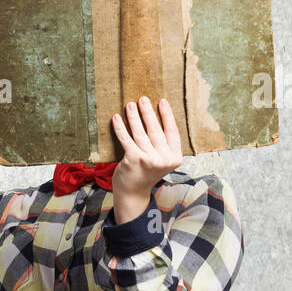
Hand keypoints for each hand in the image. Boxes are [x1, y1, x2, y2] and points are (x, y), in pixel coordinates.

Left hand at [111, 96, 181, 222]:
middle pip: (156, 130)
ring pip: (140, 133)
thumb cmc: (147, 171)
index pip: (172, 132)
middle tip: (143, 99)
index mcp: (175, 158)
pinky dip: (120, 128)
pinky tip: (116, 118)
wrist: (134, 192)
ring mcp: (149, 160)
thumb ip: (163, 144)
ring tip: (129, 105)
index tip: (162, 101)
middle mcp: (164, 159)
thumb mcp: (162, 160)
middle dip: (148, 113)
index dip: (167, 116)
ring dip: (134, 117)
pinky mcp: (134, 160)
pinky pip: (126, 139)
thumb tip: (155, 116)